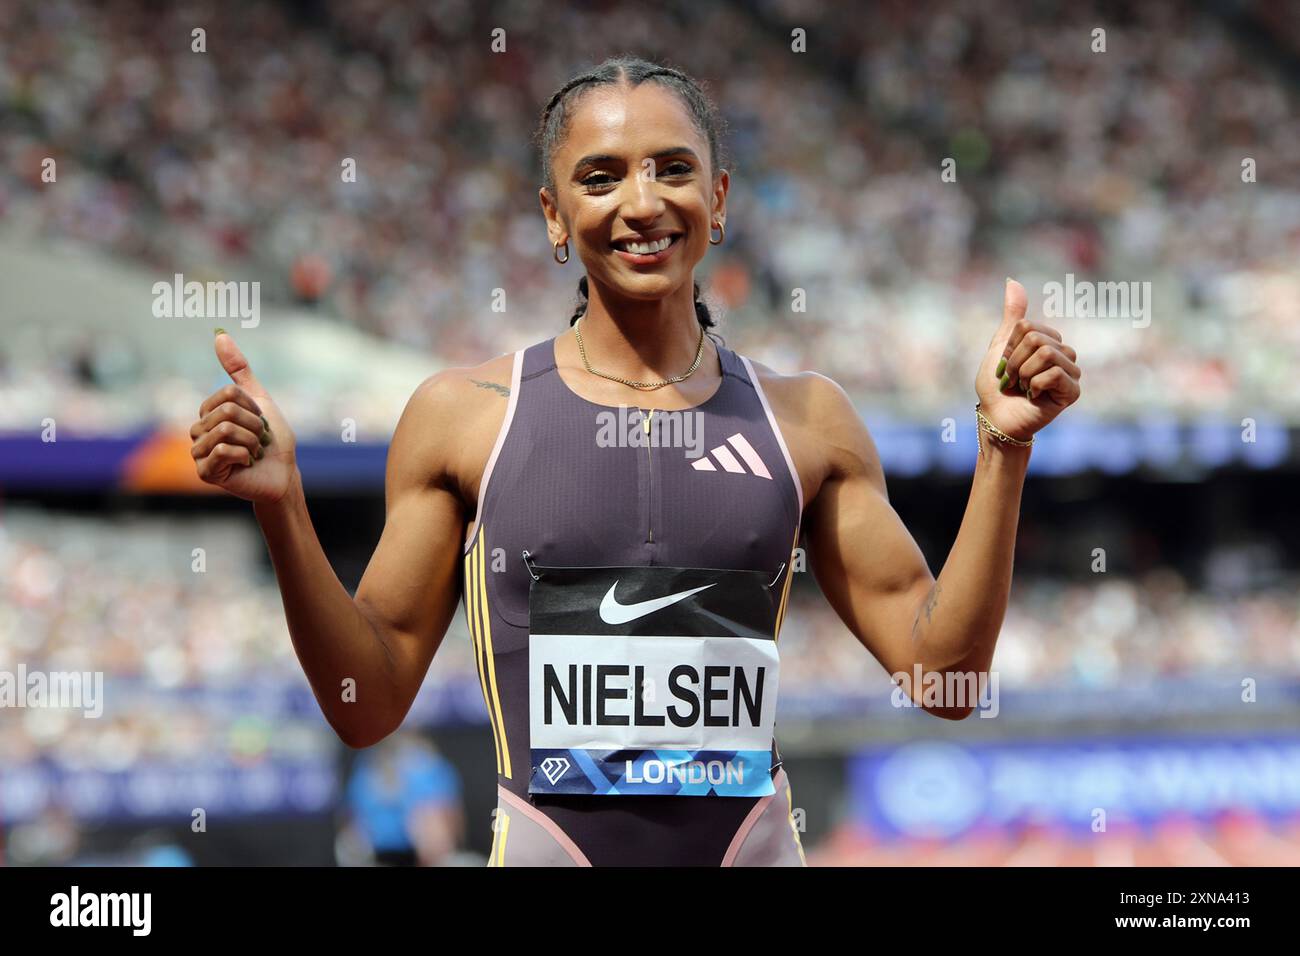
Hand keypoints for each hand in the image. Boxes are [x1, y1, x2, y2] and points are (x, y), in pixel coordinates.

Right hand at [190, 330, 298, 502]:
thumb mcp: (260, 399)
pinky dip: (245, 455)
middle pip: (227, 411)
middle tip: (259, 440)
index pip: (228, 394)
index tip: (259, 421)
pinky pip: (223, 451)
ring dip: (252, 441)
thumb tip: (219, 334)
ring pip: (226, 430)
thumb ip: (239, 369)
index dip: (252, 407)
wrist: (284, 474)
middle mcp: (198, 431)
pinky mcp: (205, 473)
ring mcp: (198, 453)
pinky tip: (246, 464)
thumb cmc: (273, 439)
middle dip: (255, 426)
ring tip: (254, 452)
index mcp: (208, 413)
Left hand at [974, 278, 1081, 440]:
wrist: (996, 418)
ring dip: (1024, 374)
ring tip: (1022, 387)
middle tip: (1012, 379)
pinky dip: (1035, 385)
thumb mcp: (1000, 345)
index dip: (1009, 347)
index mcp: (1048, 341)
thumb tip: (1012, 280)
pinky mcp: (1073, 391)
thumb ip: (1012, 315)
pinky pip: (1054, 374)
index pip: (1028, 327)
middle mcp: (1064, 354)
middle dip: (1015, 362)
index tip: (1005, 365)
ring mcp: (1071, 372)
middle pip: (1037, 339)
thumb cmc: (997, 385)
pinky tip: (1034, 396)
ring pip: (1047, 354)